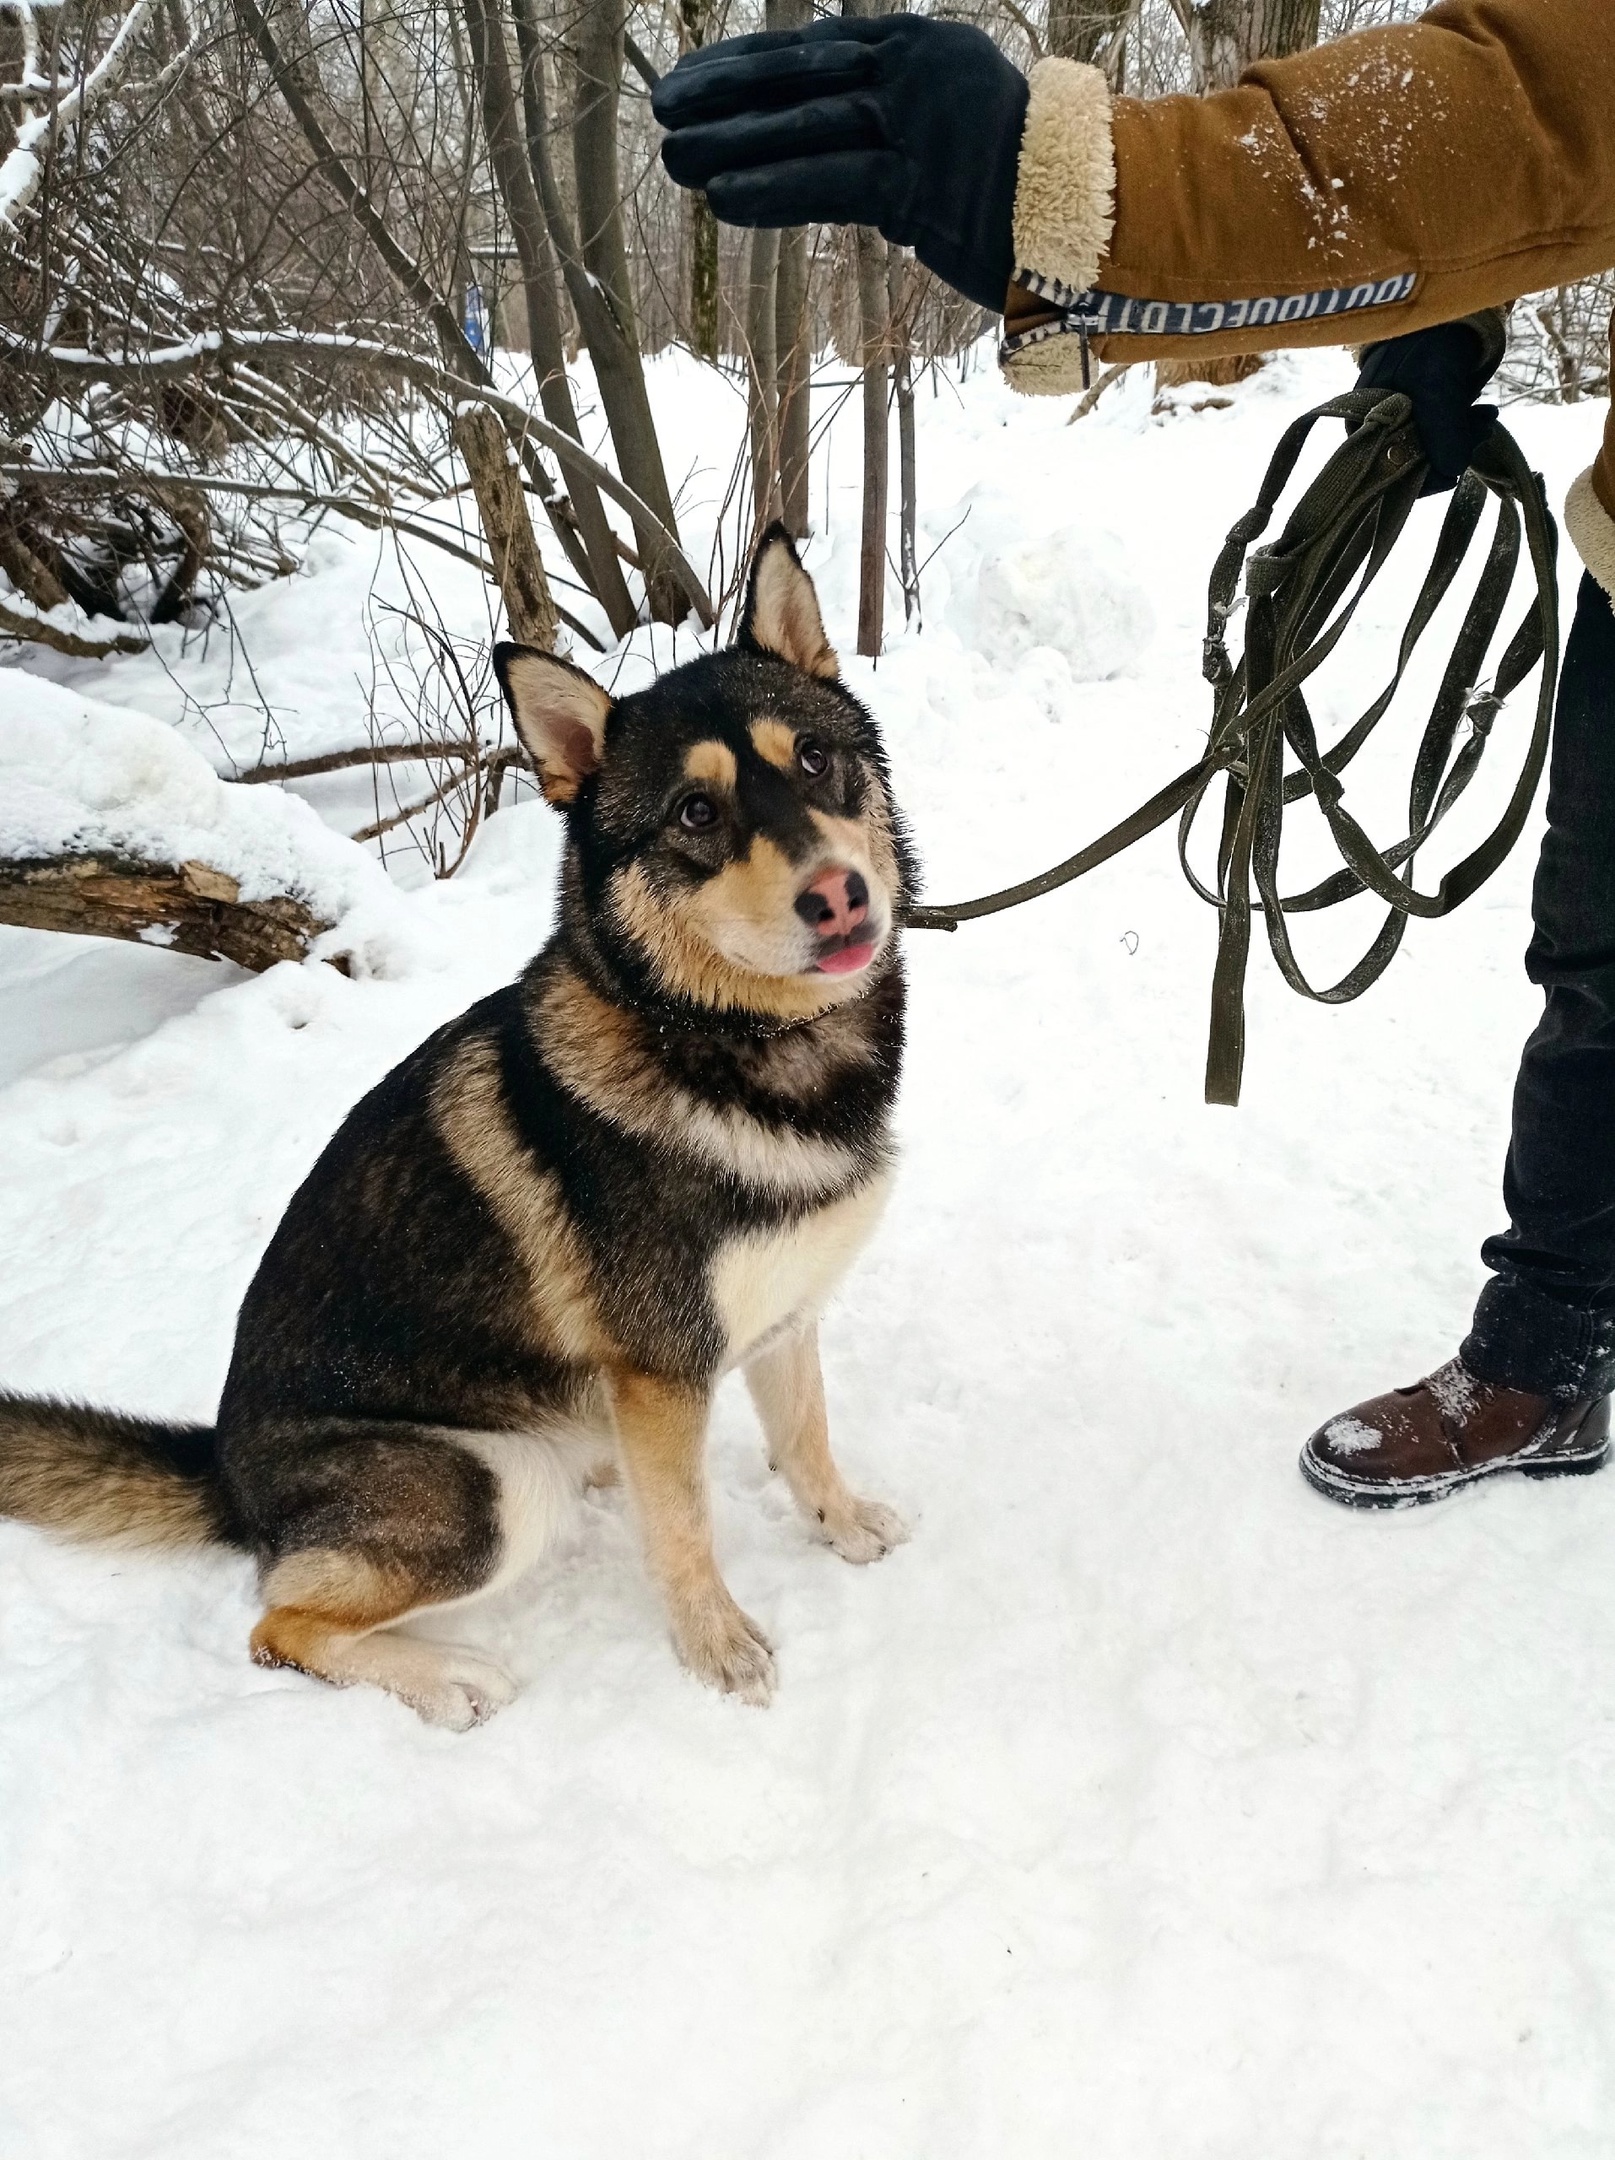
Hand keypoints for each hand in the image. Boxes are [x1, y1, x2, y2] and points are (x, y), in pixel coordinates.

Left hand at [652, 15, 1029, 312]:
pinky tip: (725, 199)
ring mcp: (923, 125)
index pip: (813, 48)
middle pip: (801, 78)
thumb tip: (822, 125)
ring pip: (808, 128)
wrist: (1095, 218)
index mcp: (921, 46)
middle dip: (725, 97)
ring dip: (734, 146)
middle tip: (663, 110)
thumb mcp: (952, 124)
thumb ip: (890, 114)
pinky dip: (775, 191)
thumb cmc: (1022, 183)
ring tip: (675, 160)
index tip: (691, 79)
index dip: (745, 64)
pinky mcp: (924, 185)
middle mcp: (918, 71)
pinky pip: (833, 184)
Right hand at [1354, 312, 1506, 494]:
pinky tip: (1482, 415)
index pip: (1387, 472)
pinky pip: (1442, 435)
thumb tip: (1452, 472)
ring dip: (1462, 440)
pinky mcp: (1423, 412)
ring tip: (1486, 418)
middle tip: (1481, 430)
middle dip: (1449, 453)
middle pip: (1412, 464)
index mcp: (1364, 424)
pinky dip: (1464, 430)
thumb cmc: (1427, 340)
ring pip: (1433, 451)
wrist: (1445, 303)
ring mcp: (1401, 419)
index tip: (1456, 463)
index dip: (1422, 474)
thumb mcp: (1435, 385)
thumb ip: (1443, 430)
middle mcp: (1377, 428)